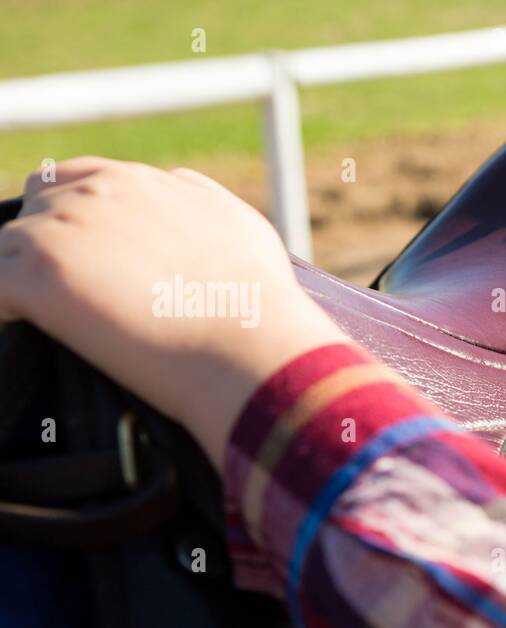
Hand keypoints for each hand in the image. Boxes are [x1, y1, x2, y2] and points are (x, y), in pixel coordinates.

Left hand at [0, 157, 348, 465]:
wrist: (255, 348)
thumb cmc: (260, 299)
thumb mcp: (241, 223)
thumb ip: (197, 195)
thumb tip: (173, 182)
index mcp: (134, 180)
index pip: (68, 181)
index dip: (71, 222)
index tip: (88, 262)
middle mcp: (91, 193)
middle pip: (31, 213)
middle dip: (46, 251)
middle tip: (75, 300)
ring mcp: (60, 233)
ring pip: (7, 252)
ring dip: (23, 284)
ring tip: (57, 325)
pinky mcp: (40, 280)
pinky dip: (6, 313)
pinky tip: (32, 334)